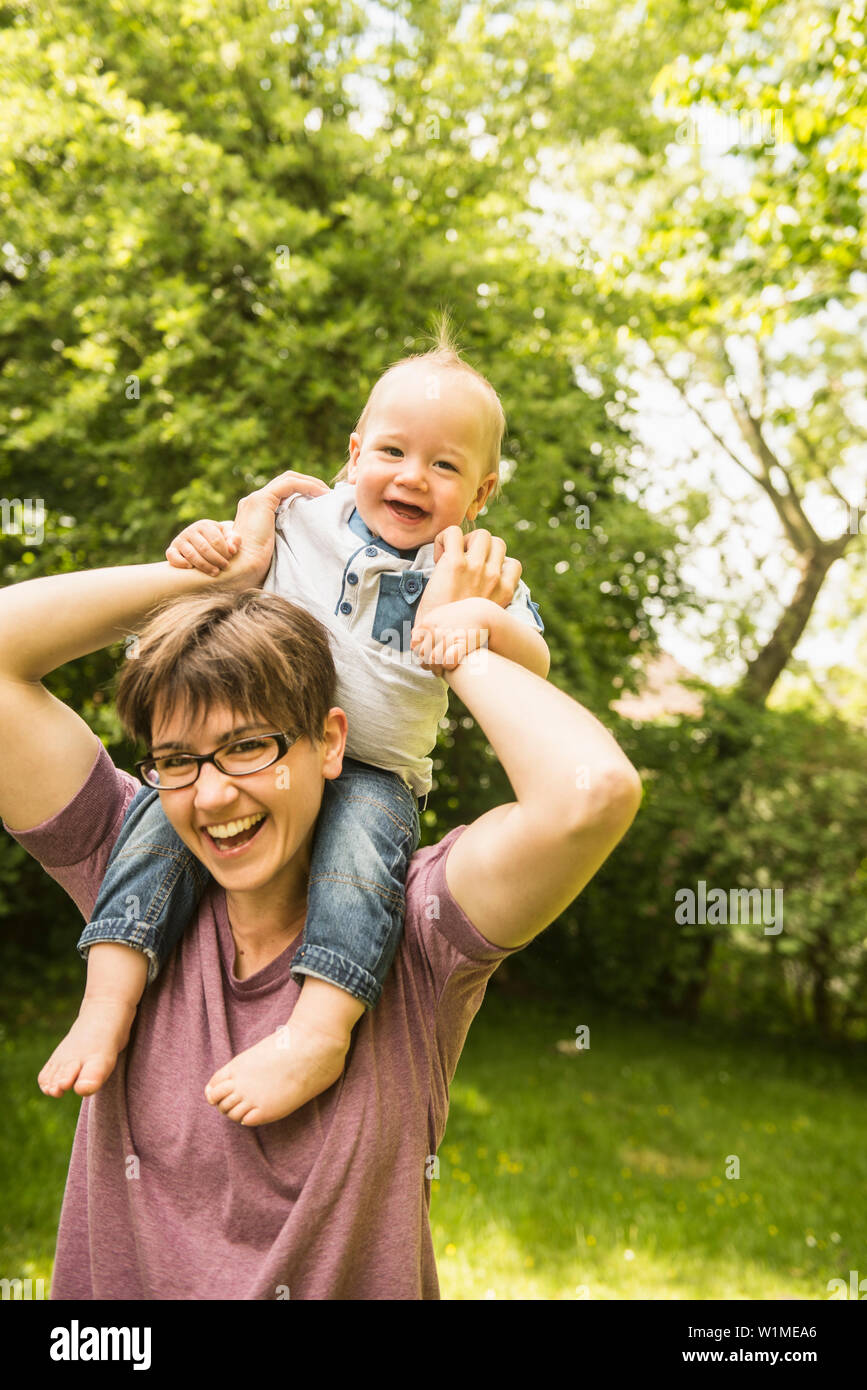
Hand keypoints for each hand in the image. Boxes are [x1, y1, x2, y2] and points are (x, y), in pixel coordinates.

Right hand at [167, 472, 329, 588]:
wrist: (243, 568)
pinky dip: (307, 486)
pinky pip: (290, 484)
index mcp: (256, 510)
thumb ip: (284, 535)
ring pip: (288, 478)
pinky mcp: (262, 500)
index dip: (302, 491)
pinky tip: (320, 494)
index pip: (282, 491)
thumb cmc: (258, 566)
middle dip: (309, 483)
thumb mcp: (276, 546)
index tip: (321, 501)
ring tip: (326, 493)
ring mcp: (256, 498)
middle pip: (286, 481)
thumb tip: (305, 537)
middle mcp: (254, 500)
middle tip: (327, 494)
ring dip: (311, 483)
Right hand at [167, 520, 237, 575]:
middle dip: (217, 560)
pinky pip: (173, 556)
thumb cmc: (218, 540)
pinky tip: (192, 569)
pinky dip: (181, 563)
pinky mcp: (172, 550)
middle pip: (204, 548)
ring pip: (191, 554)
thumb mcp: (227, 536)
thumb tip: (232, 550)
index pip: (216, 539)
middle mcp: (190, 531)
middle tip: (225, 567)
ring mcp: (180, 540)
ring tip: (215, 572)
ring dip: (204, 565)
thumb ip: (234, 540)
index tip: (230, 559)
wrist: (200, 543)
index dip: (225, 552)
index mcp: (205, 525)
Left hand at [410, 598, 493, 677]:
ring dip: (437, 669)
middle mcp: (435, 629)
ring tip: (441, 671)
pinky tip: (451, 666)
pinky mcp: (462, 642)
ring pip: (434, 660)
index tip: (427, 659)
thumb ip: (425, 627)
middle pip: (423, 655)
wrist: (481, 612)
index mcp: (427, 623)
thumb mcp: (437, 616)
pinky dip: (448, 666)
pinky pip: (448, 661)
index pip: (414, 646)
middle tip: (435, 669)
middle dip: (428, 664)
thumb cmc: (458, 617)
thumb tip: (412, 639)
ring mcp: (448, 635)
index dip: (420, 655)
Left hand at [415, 527, 521, 625]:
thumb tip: (481, 595)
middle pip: (497, 543)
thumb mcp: (484, 620)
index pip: (512, 564)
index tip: (479, 576)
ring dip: (466, 540)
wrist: (439, 641)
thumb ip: (489, 602)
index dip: (496, 564)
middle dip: (480, 548)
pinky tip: (438, 556)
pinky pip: (453, 532)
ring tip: (451, 557)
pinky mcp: (455, 563)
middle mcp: (494, 577)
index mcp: (504, 591)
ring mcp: (476, 568)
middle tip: (462, 562)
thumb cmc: (457, 633)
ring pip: (482, 534)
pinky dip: (443, 538)